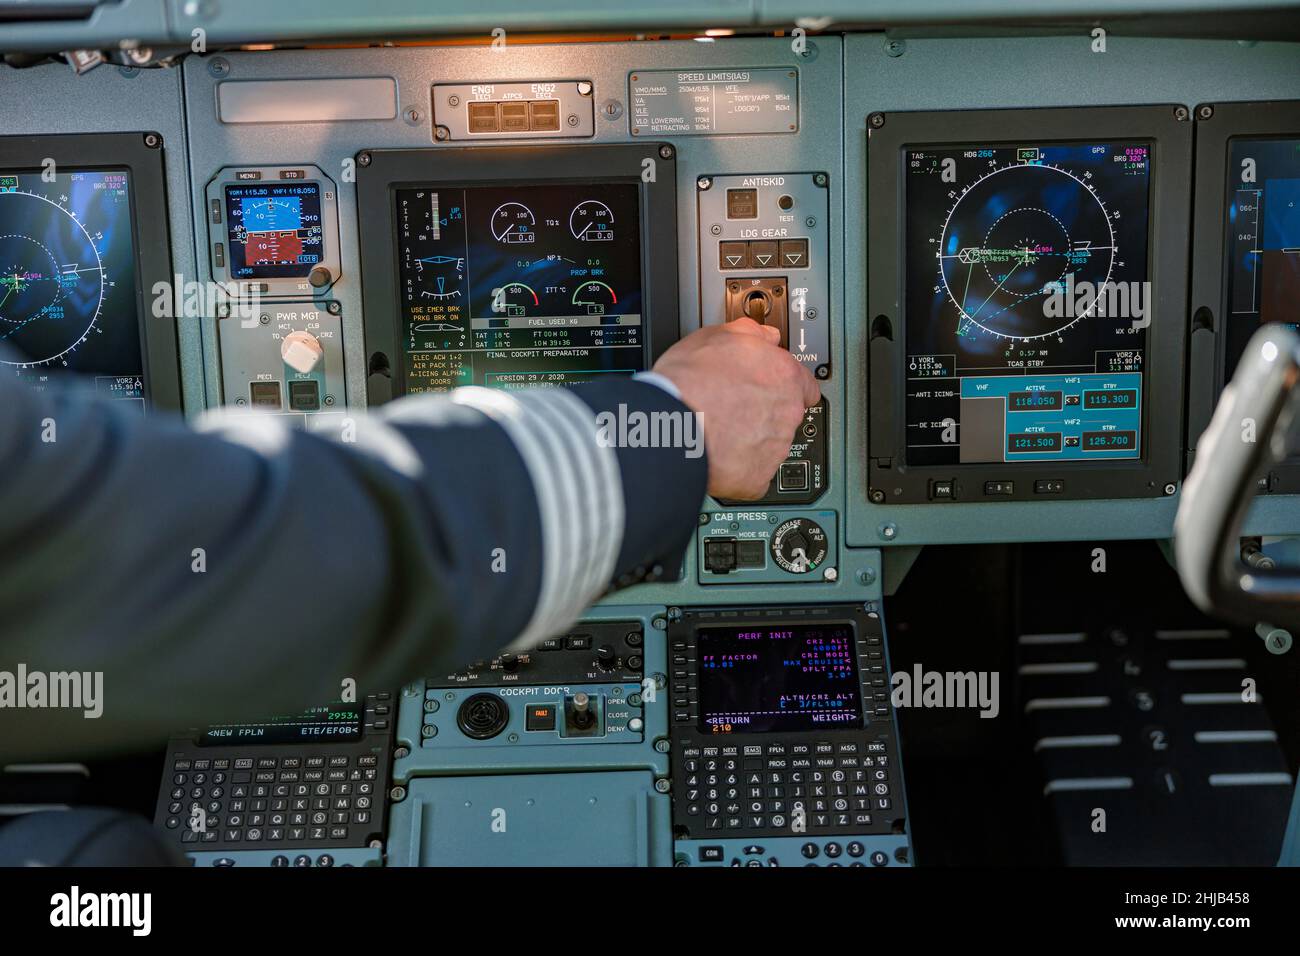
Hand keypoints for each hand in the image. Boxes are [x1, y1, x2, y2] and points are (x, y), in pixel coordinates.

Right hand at [652, 318, 820, 499]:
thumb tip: (763, 335)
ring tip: (720, 430)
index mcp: (783, 374)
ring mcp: (776, 447)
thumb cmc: (689, 383)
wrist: (671, 428)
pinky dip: (740, 467)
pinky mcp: (759, 477)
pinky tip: (719, 454)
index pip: (805, 383)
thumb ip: (749, 333)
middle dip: (763, 412)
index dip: (783, 385)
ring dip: (751, 439)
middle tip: (733, 408)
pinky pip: (754, 473)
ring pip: (770, 444)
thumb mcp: (715, 336)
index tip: (769, 387)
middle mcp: (787, 411)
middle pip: (786, 414)